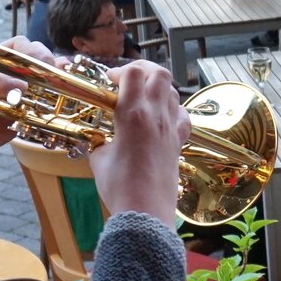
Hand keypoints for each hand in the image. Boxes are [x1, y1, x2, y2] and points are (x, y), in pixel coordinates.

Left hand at [0, 35, 51, 190]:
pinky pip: (41, 112)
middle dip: (49, 66)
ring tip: (67, 86)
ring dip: (56, 85)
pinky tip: (60, 108)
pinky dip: (53, 109)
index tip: (41, 61)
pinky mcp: (21, 121)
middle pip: (34, 65)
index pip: (16, 48)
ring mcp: (15, 100)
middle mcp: (5, 80)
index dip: (31, 50)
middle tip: (56, 75)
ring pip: (41, 87)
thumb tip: (23, 85)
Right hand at [88, 60, 190, 222]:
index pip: (133, 73)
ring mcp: (171, 127)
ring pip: (172, 91)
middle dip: (142, 70)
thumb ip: (99, 139)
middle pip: (159, 73)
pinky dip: (173, 109)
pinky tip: (162, 116)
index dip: (120, 71)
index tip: (109, 81)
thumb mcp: (98, 157)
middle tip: (127, 79)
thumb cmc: (118, 186)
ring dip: (156, 87)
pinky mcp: (179, 142)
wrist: (145, 210)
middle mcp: (155, 115)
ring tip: (142, 97)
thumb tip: (98, 137)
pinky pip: (182, 115)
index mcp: (132, 114)